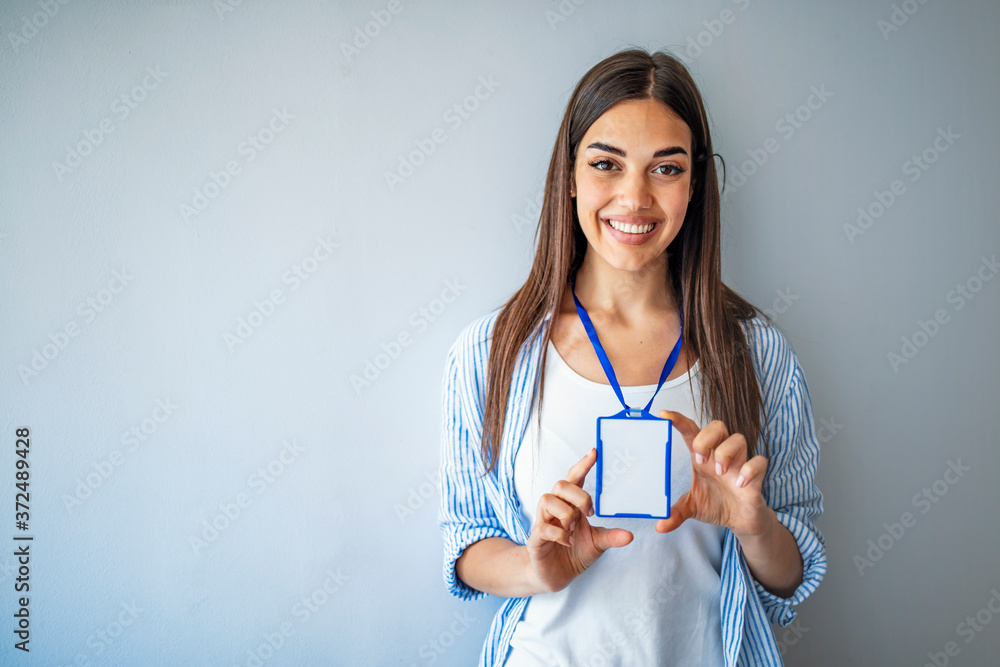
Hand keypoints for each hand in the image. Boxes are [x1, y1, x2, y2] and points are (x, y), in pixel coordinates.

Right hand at [525, 448, 633, 592]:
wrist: (556, 576)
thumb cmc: (574, 553)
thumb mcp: (597, 543)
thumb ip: (611, 536)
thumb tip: (630, 535)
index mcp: (570, 505)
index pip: (574, 478)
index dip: (583, 465)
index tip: (595, 452)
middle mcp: (555, 509)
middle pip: (560, 484)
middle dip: (578, 495)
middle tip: (590, 512)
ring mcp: (543, 521)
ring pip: (547, 499)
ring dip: (565, 513)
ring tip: (573, 529)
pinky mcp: (536, 538)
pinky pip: (543, 527)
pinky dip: (559, 534)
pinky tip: (568, 542)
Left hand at [654, 411, 772, 537]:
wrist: (741, 521)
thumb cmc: (716, 504)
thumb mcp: (692, 508)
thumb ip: (676, 513)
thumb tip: (659, 526)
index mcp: (703, 456)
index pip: (691, 431)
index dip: (678, 420)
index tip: (664, 415)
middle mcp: (721, 455)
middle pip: (717, 426)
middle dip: (707, 437)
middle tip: (700, 459)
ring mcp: (739, 464)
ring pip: (739, 439)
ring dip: (726, 452)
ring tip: (720, 472)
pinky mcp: (756, 477)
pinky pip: (759, 461)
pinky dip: (750, 469)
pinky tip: (741, 483)